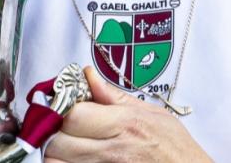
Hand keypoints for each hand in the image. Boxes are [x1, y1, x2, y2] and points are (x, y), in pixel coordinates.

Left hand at [44, 67, 210, 162]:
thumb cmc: (176, 149)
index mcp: (124, 125)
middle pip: (58, 140)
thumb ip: (113, 96)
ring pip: (56, 161)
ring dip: (55, 150)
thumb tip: (88, 76)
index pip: (72, 115)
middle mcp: (112, 151)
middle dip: (54, 130)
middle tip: (62, 125)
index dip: (61, 108)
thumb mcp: (152, 113)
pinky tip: (73, 157)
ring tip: (67, 142)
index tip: (62, 104)